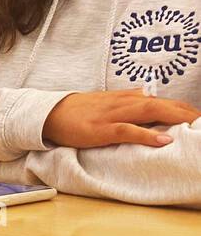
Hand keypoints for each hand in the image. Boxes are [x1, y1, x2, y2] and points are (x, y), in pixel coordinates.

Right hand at [43, 90, 199, 148]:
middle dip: (187, 113)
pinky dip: (147, 135)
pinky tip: (164, 139)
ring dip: (175, 118)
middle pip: (162, 105)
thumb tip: (149, 96)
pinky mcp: (101, 130)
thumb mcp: (107, 102)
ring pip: (150, 112)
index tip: (199, 117)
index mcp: (126, 98)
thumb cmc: (79, 111)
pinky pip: (128, 130)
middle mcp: (123, 103)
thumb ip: (129, 99)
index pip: (162, 100)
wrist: (50, 113)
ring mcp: (112, 116)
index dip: (184, 108)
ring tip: (195, 126)